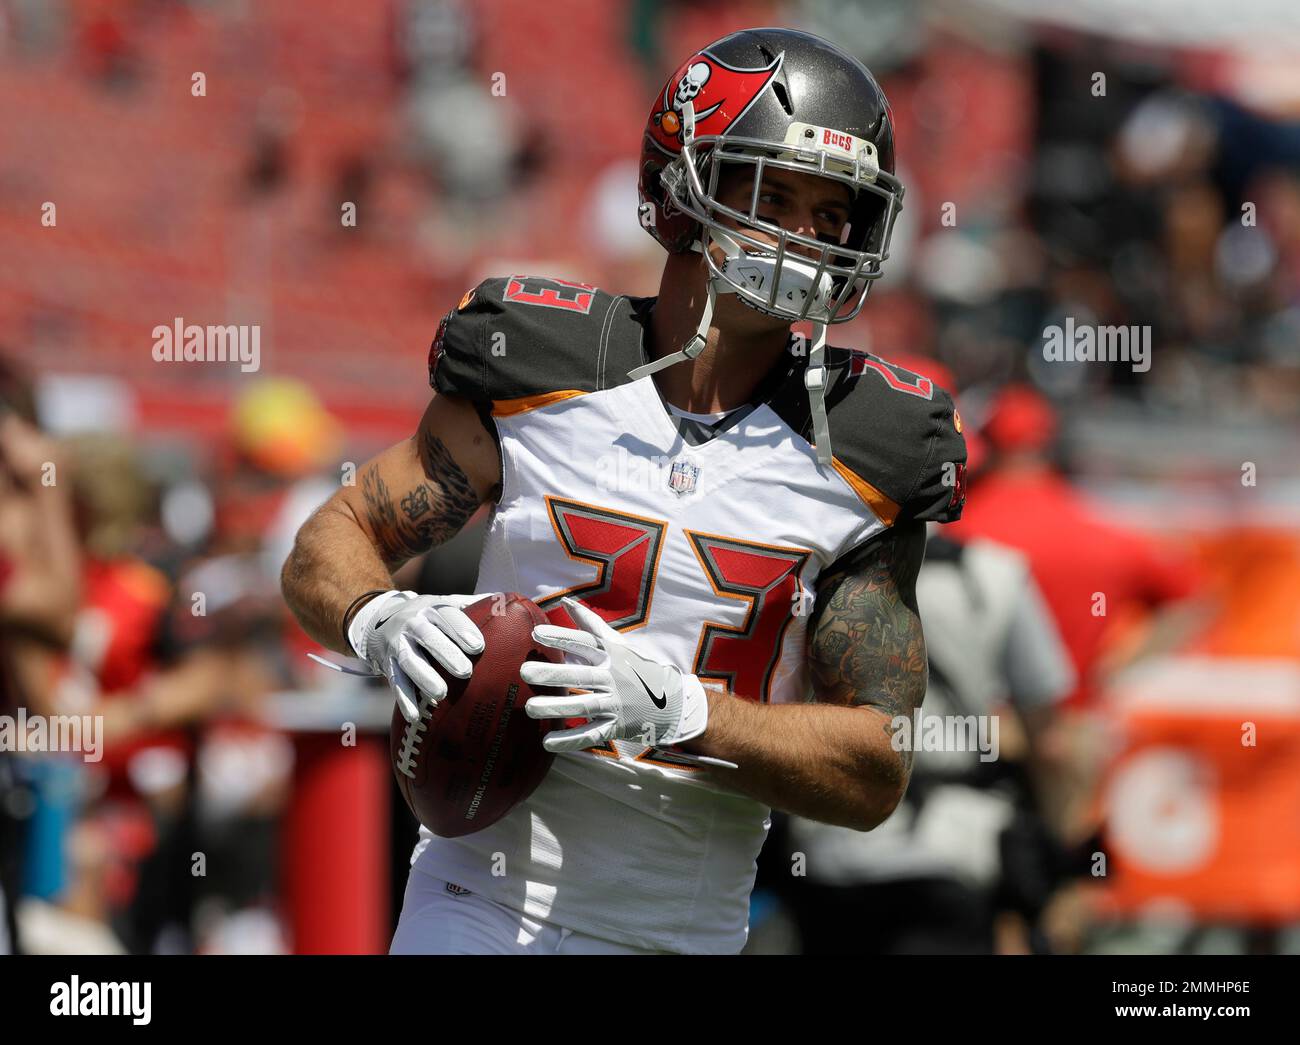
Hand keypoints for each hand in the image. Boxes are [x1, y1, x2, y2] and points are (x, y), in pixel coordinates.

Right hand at [347, 591, 489, 723]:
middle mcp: (412, 624)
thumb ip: (474, 605)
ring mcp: (398, 644)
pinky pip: (395, 682)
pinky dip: (404, 699)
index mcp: (432, 608)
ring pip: (409, 660)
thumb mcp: (446, 604)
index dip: (462, 630)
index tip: (478, 646)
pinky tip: (415, 716)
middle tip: (466, 672)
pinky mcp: (387, 664)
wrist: (382, 621)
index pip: (447, 616)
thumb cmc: (429, 617)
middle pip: (428, 637)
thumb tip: (510, 600)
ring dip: (424, 677)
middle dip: (446, 654)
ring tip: (442, 693)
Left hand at [521, 598, 724, 761]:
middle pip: (580, 675)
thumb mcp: (617, 644)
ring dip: (556, 708)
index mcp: (611, 655)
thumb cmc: (636, 667)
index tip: (536, 633)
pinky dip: (570, 740)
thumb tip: (565, 601)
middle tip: (524, 672)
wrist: (670, 702)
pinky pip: (591, 735)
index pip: (585, 643)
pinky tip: (546, 742)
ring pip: (584, 706)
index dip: (561, 636)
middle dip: (552, 674)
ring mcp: (616, 703)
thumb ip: (590, 624)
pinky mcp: (616, 727)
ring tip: (530, 708)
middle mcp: (614, 678)